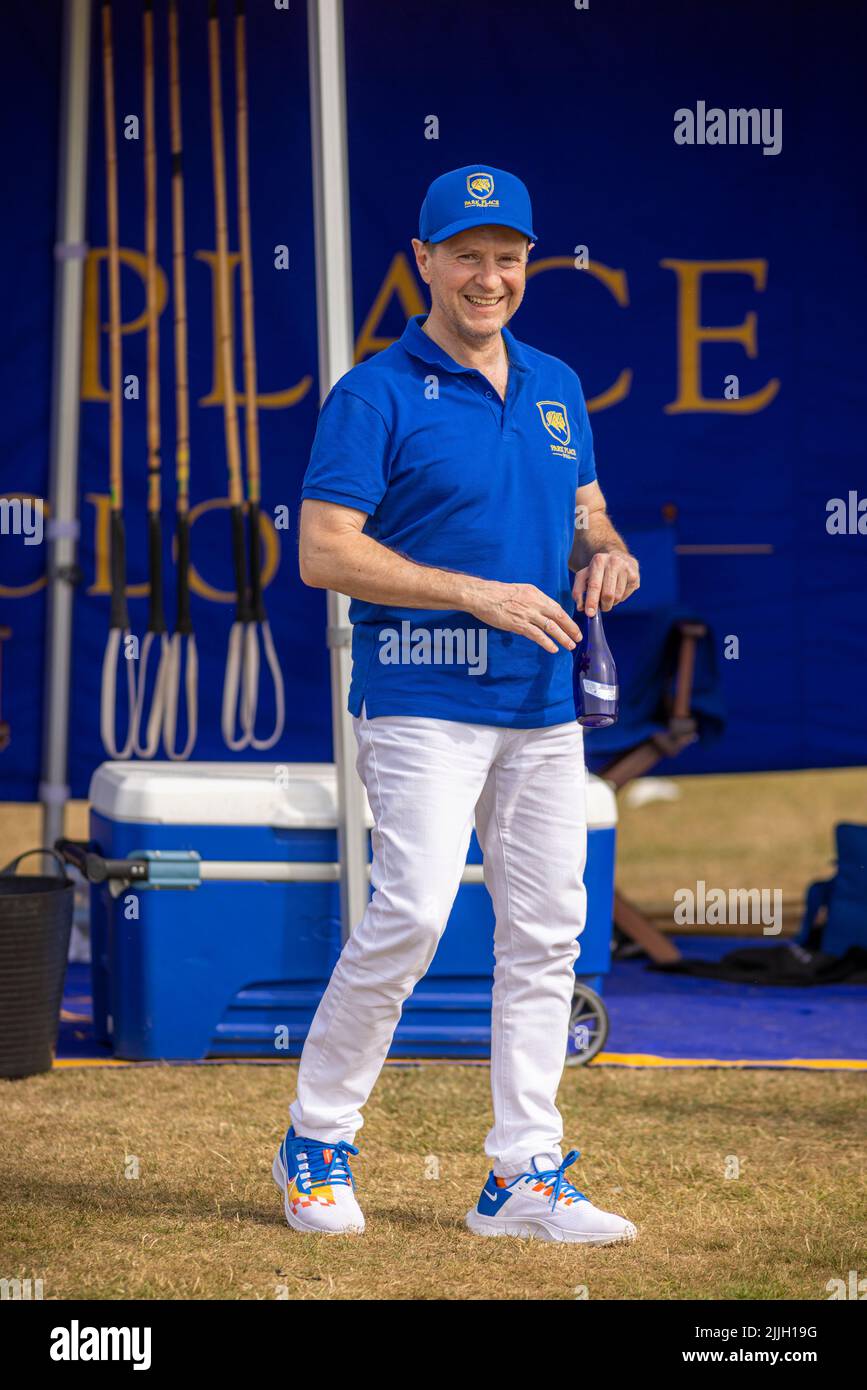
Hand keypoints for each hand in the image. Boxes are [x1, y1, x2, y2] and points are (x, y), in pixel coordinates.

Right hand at [465, 579, 581, 653]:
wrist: (483, 596)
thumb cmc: (498, 594)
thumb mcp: (520, 591)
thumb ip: (532, 601)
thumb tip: (541, 612)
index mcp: (536, 594)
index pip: (557, 607)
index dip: (567, 618)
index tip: (574, 626)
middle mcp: (535, 603)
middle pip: (559, 617)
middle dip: (571, 628)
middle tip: (579, 638)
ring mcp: (528, 614)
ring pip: (551, 627)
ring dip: (562, 637)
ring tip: (570, 646)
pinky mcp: (519, 624)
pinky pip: (537, 635)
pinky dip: (547, 642)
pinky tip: (554, 649)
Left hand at [573, 550, 639, 616]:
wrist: (618, 558)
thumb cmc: (597, 571)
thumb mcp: (583, 576)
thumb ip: (578, 591)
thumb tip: (580, 607)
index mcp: (598, 561)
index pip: (594, 585)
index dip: (591, 601)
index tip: (590, 614)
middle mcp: (614, 562)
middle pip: (608, 594)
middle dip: (603, 606)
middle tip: (600, 607)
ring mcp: (626, 569)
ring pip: (617, 597)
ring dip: (610, 602)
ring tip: (607, 595)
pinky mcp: (635, 577)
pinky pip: (625, 597)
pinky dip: (619, 598)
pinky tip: (617, 590)